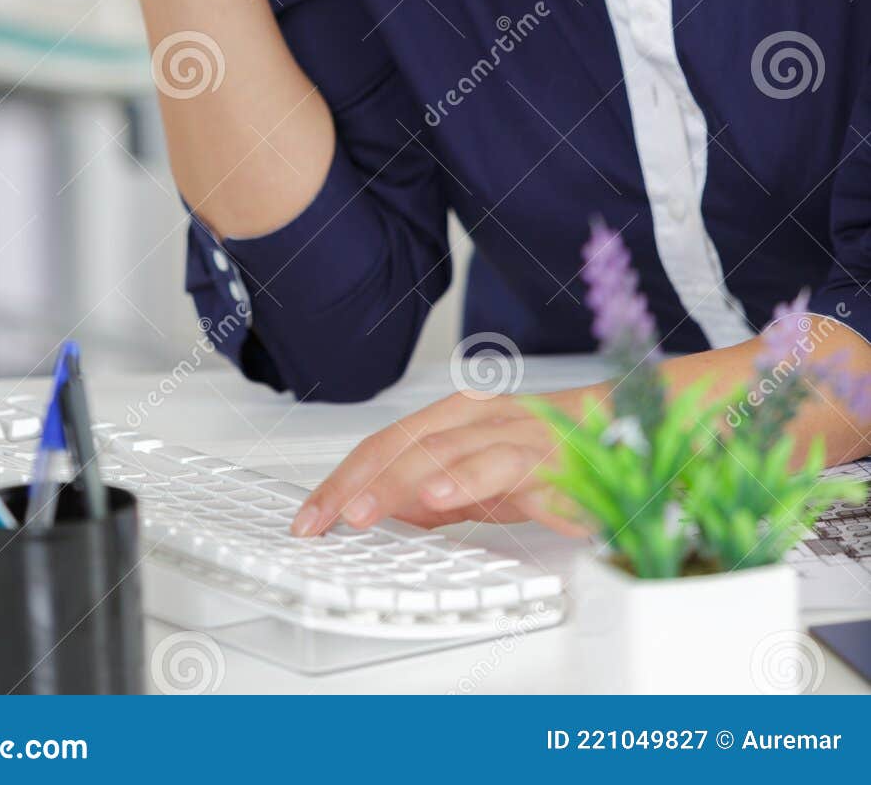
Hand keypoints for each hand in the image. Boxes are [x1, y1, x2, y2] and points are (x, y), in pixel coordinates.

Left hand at [290, 387, 596, 538]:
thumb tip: (391, 512)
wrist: (628, 432)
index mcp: (454, 419)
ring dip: (393, 484)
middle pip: (399, 445)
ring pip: (438, 451)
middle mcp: (475, 416)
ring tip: (359, 513)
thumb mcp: (482, 480)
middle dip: (352, 484)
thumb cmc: (555, 455)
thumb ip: (439, 493)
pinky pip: (496, 464)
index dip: (342, 480)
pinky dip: (463, 480)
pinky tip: (435, 499)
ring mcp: (506, 430)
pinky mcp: (540, 453)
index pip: (383, 445)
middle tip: (318, 520)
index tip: (310, 517)